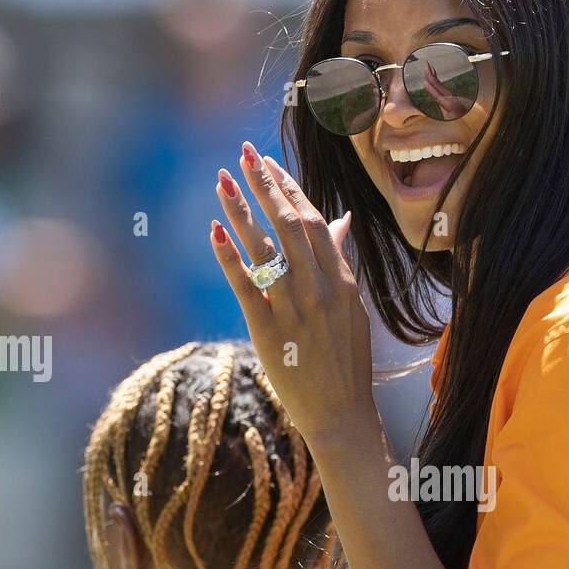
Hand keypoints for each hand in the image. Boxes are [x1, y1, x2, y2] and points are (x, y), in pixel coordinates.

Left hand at [210, 145, 378, 450]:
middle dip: (265, 186)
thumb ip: (342, 263)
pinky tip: (215, 230)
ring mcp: (294, 309)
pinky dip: (230, 257)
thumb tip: (341, 222)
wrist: (341, 414)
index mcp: (341, 282)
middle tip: (244, 154)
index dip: (290, 190)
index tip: (270, 166)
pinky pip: (246, 286)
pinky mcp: (270, 331)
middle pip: (290, 225)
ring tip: (223, 180)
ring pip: (265, 249)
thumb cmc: (345, 362)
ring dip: (242, 210)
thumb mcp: (353, 309)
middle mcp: (319, 289)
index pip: (315, 222)